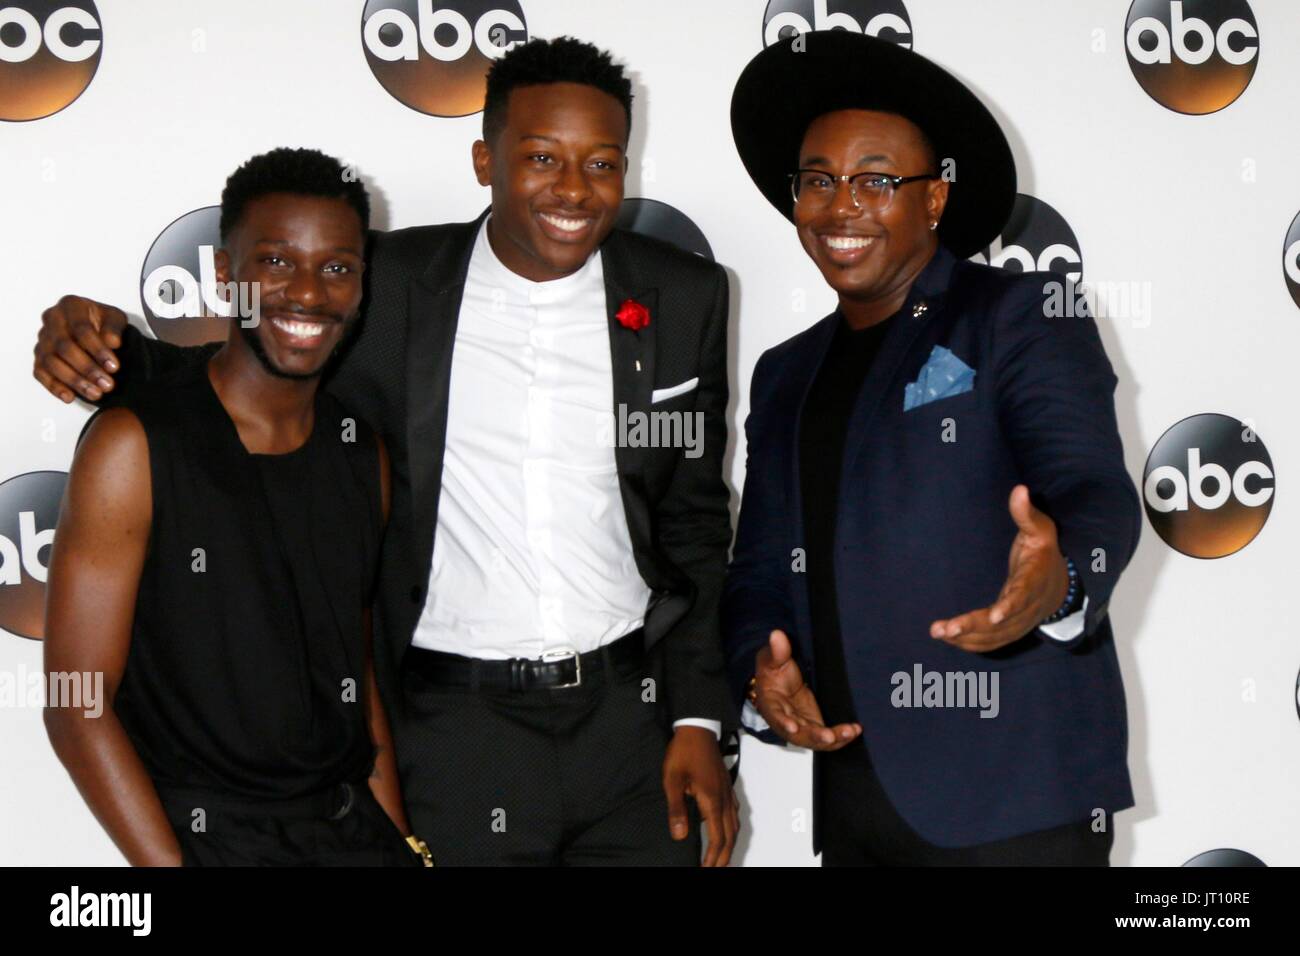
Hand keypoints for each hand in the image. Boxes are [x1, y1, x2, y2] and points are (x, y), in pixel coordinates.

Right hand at [33, 295, 126, 402]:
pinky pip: (40, 373)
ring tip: (96, 394)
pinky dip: (54, 387)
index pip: (81, 328)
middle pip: (64, 347)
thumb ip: (115, 327)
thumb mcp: (115, 319)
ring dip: (74, 381)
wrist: (95, 330)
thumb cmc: (104, 322)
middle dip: (87, 368)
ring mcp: (42, 339)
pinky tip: (70, 397)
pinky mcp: (38, 357)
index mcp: (71, 305)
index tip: (114, 367)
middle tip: (107, 385)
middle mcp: (51, 319)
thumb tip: (112, 342)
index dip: (98, 349)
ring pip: (51, 362)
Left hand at [662, 725, 738, 866]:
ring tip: (720, 858)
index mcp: (712, 800)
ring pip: (734, 825)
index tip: (705, 869)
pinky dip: (731, 828)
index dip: (712, 857)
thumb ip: (676, 809)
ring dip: (729, 844)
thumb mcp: (673, 780)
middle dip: (723, 856)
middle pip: (730, 835)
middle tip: (714, 870)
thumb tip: (680, 835)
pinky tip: (724, 830)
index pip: (717, 836)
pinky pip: (734, 813)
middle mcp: (724, 799)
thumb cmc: (683, 752)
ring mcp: (728, 792)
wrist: (698, 728)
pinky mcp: (726, 786)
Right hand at [752, 629, 860, 750]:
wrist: (779, 683)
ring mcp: (802, 726)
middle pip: (800, 735)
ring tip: (850, 731)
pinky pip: (829, 737)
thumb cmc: (772, 674)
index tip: (792, 727)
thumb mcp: (771, 660)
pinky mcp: (815, 726)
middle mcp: (786, 721)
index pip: (776, 716)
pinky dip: (841, 736)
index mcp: (771, 705)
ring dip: (834, 739)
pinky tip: (855, 730)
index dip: (784, 723)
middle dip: (815, 736)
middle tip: (828, 736)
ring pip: (817, 739)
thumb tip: (777, 634)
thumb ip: (777, 651)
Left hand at [929, 484, 1069, 651]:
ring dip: (966, 638)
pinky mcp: (1011, 631)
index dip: (1010, 606)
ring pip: (994, 638)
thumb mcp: (1041, 530)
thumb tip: (1019, 489)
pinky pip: (991, 643)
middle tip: (945, 628)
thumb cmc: (1045, 554)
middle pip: (1002, 624)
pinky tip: (948, 639)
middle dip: (973, 627)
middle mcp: (1027, 607)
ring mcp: (1020, 623)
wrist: (1062, 585)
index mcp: (1034, 580)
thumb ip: (1026, 513)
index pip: (1022, 595)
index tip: (993, 616)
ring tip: (938, 632)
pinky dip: (970, 644)